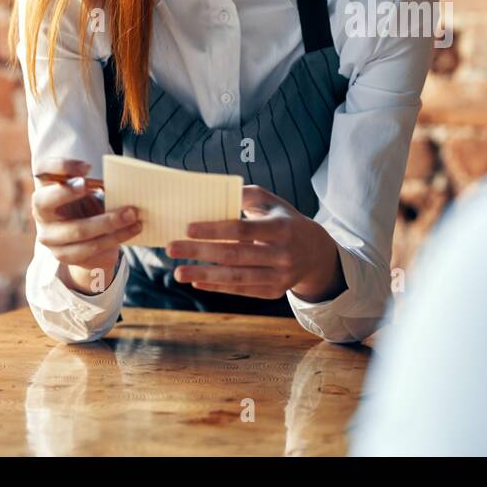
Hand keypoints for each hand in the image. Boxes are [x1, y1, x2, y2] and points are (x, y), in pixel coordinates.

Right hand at [31, 156, 141, 294]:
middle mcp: (41, 212)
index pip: (43, 169)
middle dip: (71, 193)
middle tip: (102, 186)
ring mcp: (49, 237)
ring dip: (110, 222)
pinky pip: (92, 248)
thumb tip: (124, 181)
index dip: (61, 166)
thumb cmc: (89, 207)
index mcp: (47, 187)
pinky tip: (133, 229)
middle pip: (46, 201)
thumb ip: (97, 185)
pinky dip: (116, 238)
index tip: (88, 167)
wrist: (88, 242)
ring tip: (132, 214)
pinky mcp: (64, 255)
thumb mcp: (90, 193)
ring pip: (78, 230)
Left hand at [165, 185, 345, 301]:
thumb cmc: (283, 220)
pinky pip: (242, 290)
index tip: (187, 228)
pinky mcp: (274, 291)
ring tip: (178, 272)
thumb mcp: (272, 202)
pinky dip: (218, 287)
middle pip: (235, 255)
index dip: (214, 230)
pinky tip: (197, 282)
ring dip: (204, 275)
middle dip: (200, 252)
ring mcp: (280, 276)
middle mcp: (283, 254)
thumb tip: (213, 196)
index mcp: (281, 228)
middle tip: (171, 248)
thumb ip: (246, 195)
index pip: (243, 229)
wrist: (314, 251)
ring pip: (237, 277)